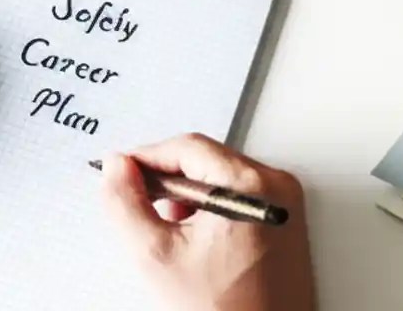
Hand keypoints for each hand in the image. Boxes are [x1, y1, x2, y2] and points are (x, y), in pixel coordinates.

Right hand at [101, 134, 315, 310]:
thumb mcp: (156, 255)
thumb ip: (126, 203)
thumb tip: (118, 167)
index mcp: (252, 186)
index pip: (188, 147)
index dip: (147, 156)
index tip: (120, 170)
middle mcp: (277, 188)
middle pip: (207, 159)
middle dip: (167, 178)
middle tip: (136, 199)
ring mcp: (285, 206)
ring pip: (221, 178)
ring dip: (187, 195)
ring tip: (167, 229)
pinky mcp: (284, 223)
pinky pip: (239, 198)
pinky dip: (210, 209)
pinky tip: (193, 238)